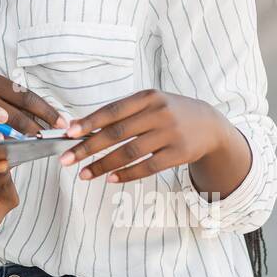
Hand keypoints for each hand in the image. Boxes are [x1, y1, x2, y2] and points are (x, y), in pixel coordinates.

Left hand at [59, 89, 231, 183]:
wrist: (210, 125)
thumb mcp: (149, 104)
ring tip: (84, 174)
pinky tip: (111, 179)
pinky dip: (127, 174)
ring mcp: (171, 133)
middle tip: (67, 159)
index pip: (112, 110)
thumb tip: (80, 126)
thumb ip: (120, 113)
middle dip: (88, 147)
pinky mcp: (180, 153)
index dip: (89, 122)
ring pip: (130, 153)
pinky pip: (148, 167)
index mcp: (147, 97)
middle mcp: (159, 113)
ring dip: (103, 165)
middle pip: (117, 133)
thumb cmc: (169, 113)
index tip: (69, 134)